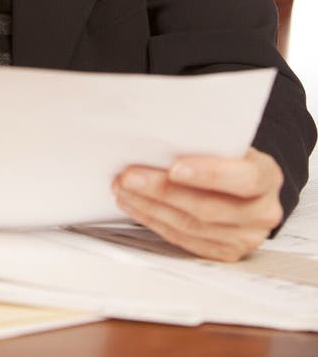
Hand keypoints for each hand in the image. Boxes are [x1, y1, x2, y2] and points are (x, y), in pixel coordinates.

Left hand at [112, 147, 283, 260]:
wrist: (245, 183)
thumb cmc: (229, 155)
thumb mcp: (227, 142)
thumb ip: (204, 143)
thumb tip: (159, 139)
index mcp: (267, 177)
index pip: (243, 179)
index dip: (208, 174)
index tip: (174, 167)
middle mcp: (263, 212)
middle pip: (208, 207)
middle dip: (162, 191)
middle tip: (129, 176)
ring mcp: (245, 238)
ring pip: (192, 227)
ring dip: (150, 207)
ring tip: (123, 189)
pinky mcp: (225, 253)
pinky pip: (184, 240)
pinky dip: (154, 221)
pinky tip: (135, 206)